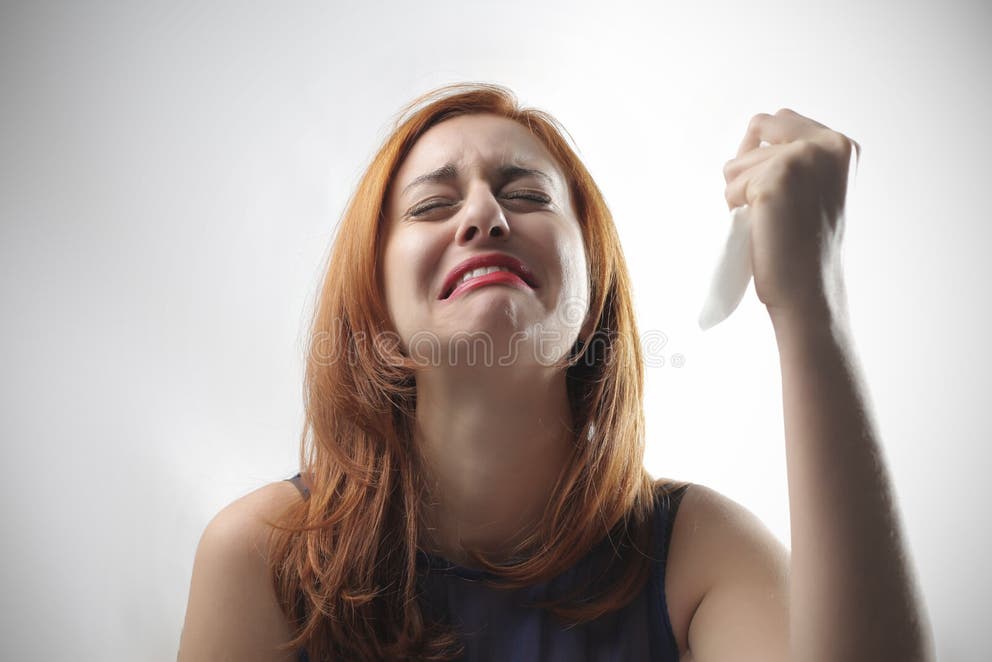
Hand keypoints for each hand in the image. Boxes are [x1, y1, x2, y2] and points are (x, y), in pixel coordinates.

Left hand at [723, 109, 860, 320]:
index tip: (772, 187)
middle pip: (757, 128)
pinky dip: (735, 208)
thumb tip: (752, 132)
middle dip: (749, 166)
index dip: (761, 149)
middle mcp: (825, 144)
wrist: (808, 287)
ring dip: (740, 193)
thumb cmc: (804, 242)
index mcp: (841, 144)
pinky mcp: (773, 181)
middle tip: (768, 204)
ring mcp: (799, 159)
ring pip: (737, 162)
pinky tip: (760, 227)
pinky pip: (730, 187)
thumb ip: (796, 155)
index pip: (779, 119)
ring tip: (768, 220)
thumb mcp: (813, 186)